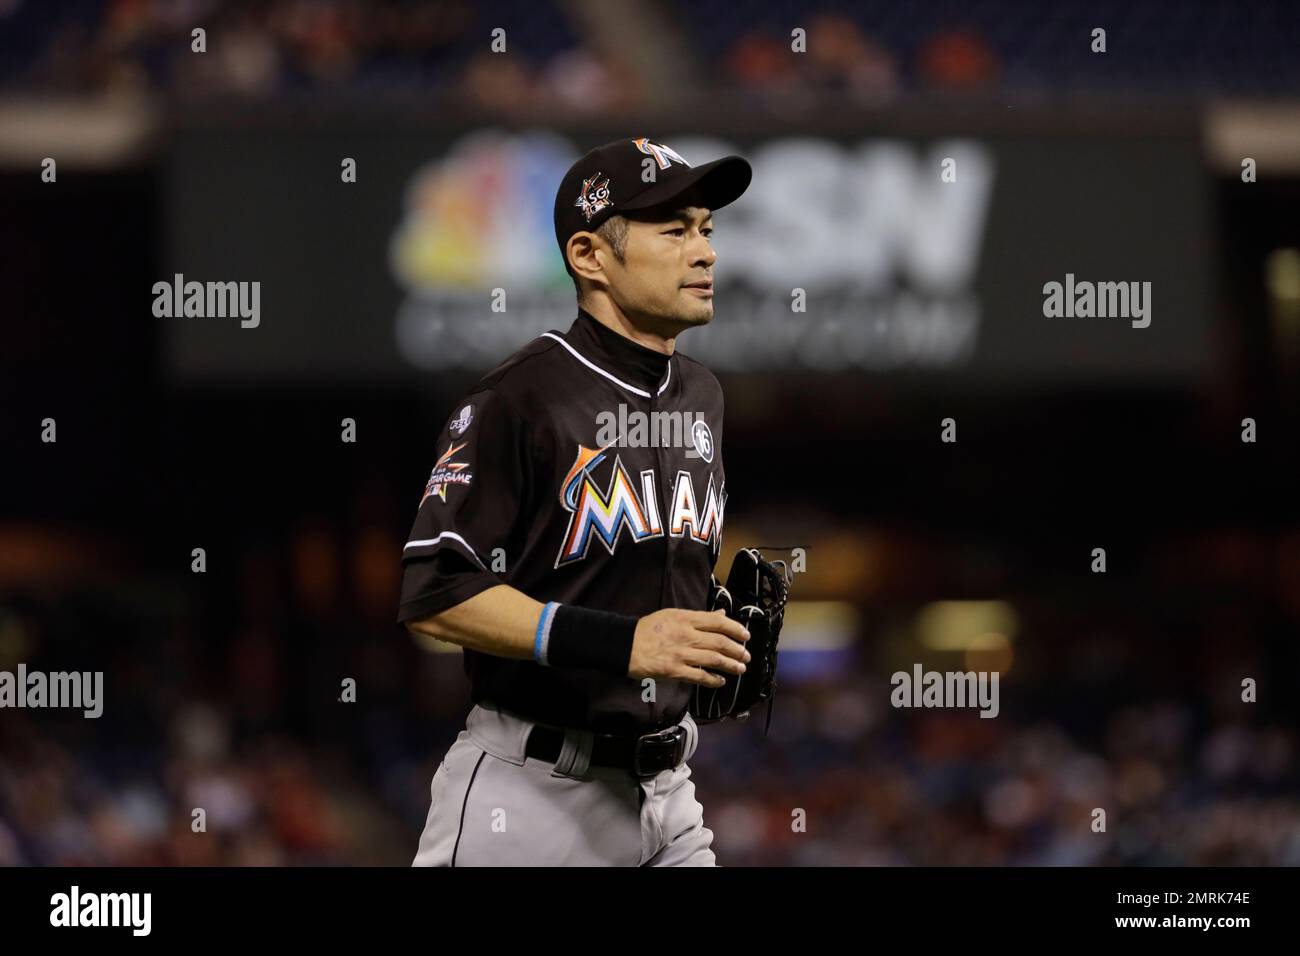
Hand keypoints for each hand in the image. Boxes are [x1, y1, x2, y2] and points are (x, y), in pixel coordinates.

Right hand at [629, 608, 750, 687]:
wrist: (626, 645)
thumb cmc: (648, 629)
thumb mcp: (673, 615)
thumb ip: (699, 616)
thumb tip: (721, 614)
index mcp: (685, 618)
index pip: (718, 622)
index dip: (735, 629)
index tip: (746, 635)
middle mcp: (686, 635)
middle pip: (720, 642)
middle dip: (737, 650)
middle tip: (746, 655)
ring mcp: (681, 653)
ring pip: (714, 659)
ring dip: (731, 665)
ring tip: (740, 668)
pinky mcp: (675, 670)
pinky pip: (700, 676)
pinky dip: (713, 680)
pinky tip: (721, 681)